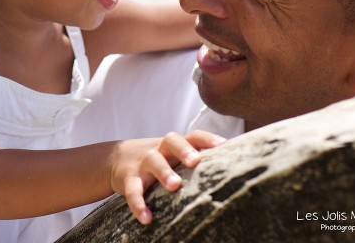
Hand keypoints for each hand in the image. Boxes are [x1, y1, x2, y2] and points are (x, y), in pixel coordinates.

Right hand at [110, 130, 224, 224]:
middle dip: (184, 149)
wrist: (117, 158)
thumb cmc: (160, 159)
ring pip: (153, 161)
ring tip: (174, 186)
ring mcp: (143, 163)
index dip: (208, 139)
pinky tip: (146, 218)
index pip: (193, 135)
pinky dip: (138, 204)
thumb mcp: (174, 154)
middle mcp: (160, 149)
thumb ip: (198, 157)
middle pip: (171, 141)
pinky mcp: (128, 179)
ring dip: (164, 172)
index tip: (224, 145)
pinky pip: (132, 190)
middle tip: (195, 161)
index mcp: (175, 144)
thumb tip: (237, 166)